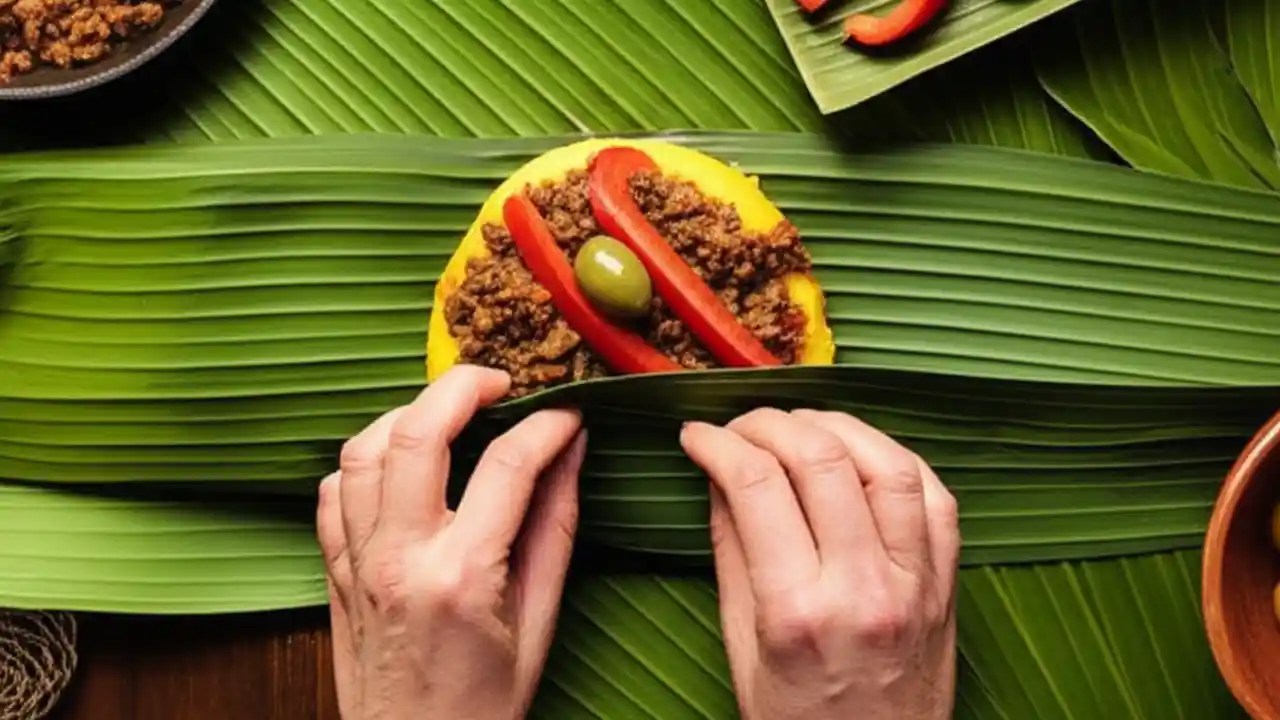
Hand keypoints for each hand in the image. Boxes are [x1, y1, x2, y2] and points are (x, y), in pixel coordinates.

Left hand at [316, 366, 585, 719]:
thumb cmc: (481, 706)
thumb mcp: (538, 622)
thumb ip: (556, 529)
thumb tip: (571, 455)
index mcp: (463, 574)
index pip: (510, 464)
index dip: (547, 426)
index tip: (567, 416)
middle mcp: (400, 557)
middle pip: (417, 432)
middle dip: (462, 386)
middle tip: (500, 384)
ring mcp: (357, 562)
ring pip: (362, 449)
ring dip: (406, 414)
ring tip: (447, 414)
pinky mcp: (334, 572)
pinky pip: (332, 492)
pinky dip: (363, 462)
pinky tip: (398, 465)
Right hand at [681, 409, 958, 719]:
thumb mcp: (741, 647)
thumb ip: (731, 551)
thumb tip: (719, 474)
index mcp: (797, 613)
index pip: (756, 486)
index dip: (719, 443)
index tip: (698, 434)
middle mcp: (864, 591)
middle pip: (821, 460)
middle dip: (769, 423)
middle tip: (741, 426)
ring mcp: (915, 584)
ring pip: (886, 463)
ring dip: (836, 427)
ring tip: (798, 427)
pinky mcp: (946, 585)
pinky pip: (933, 494)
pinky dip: (894, 458)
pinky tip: (859, 453)